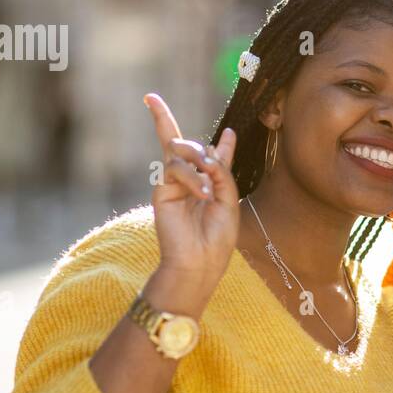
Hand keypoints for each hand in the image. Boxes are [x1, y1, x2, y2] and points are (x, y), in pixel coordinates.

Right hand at [143, 92, 240, 287]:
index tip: (231, 131)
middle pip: (183, 145)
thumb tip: (209, 147)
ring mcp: (174, 184)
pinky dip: (192, 177)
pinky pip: (174, 168)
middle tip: (210, 159)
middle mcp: (191, 181)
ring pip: (179, 150)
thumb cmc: (218, 236)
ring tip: (207, 188)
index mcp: (212, 185)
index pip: (216, 159)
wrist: (201, 260)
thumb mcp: (229, 199)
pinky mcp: (162, 191)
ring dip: (197, 160)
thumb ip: (222, 171)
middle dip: (193, 143)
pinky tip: (202, 194)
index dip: (225, 144)